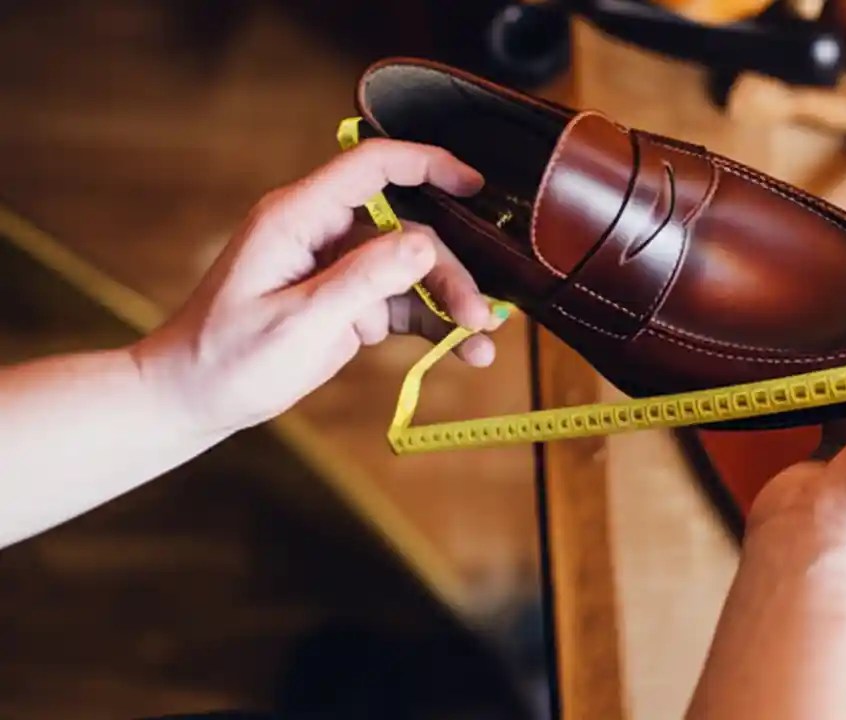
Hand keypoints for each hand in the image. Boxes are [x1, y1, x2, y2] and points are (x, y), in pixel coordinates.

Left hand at [132, 138, 501, 436]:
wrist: (192, 399)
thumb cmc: (228, 358)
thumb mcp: (299, 322)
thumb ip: (363, 280)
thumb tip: (423, 246)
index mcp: (298, 218)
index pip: (371, 168)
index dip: (427, 165)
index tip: (475, 184)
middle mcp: (321, 234)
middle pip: (408, 233)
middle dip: (448, 272)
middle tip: (477, 316)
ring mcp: (336, 270)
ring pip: (412, 272)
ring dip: (448, 303)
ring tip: (479, 342)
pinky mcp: (346, 304)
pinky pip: (401, 304)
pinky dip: (432, 326)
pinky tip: (463, 351)